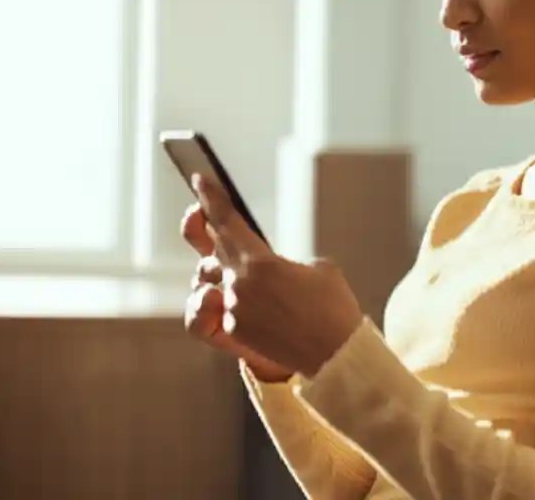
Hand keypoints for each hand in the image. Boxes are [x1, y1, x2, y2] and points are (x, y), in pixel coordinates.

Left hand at [191, 174, 365, 377]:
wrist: (336, 356)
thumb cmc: (334, 308)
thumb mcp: (320, 267)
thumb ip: (285, 260)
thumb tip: (274, 268)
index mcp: (260, 262)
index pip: (226, 221)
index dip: (211, 198)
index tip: (199, 178)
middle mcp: (239, 285)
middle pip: (212, 247)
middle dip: (205, 227)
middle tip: (200, 212)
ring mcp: (233, 310)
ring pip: (207, 279)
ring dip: (217, 271)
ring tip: (235, 271)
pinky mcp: (233, 332)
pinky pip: (214, 309)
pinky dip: (222, 302)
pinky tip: (235, 301)